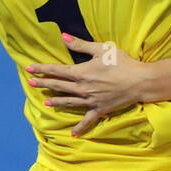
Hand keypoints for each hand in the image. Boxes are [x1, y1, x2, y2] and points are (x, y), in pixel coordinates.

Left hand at [26, 35, 148, 135]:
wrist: (139, 81)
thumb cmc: (122, 63)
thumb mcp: (102, 49)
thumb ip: (80, 45)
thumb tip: (63, 36)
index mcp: (81, 73)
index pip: (56, 70)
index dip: (42, 69)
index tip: (30, 69)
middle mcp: (82, 88)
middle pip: (59, 86)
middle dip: (44, 84)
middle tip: (31, 83)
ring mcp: (90, 101)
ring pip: (68, 102)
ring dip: (56, 101)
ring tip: (46, 102)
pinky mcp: (100, 109)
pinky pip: (87, 120)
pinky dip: (80, 127)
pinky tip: (72, 133)